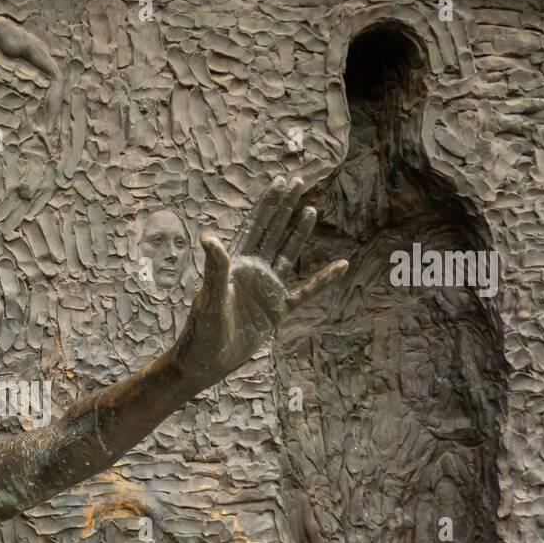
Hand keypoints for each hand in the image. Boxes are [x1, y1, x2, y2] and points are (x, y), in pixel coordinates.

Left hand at [177, 176, 347, 382]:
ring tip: (310, 210)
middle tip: (298, 181)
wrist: (207, 362)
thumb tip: (209, 238)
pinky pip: (306, 292)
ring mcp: (267, 290)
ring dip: (298, 233)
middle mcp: (253, 272)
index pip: (256, 226)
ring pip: (287, 254)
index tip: (280, 180)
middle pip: (273, 232)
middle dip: (284, 207)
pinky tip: (341, 266)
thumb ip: (215, 268)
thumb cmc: (202, 331)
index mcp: (236, 265)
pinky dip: (323, 280)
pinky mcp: (278, 311)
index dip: (268, 204)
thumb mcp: (211, 298)